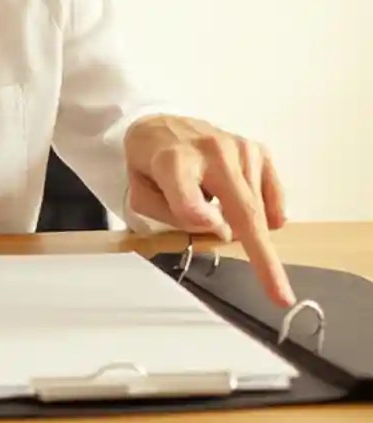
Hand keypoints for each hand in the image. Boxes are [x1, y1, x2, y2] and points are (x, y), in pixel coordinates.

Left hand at [123, 114, 293, 306]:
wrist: (160, 128)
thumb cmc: (149, 166)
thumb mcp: (141, 193)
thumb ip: (171, 214)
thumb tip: (219, 228)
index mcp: (171, 161)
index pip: (189, 199)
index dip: (199, 218)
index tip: (216, 232)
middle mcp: (211, 151)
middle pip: (242, 209)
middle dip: (262, 256)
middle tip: (281, 294)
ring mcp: (238, 148)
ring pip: (255, 207)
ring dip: (241, 224)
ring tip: (213, 207)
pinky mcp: (256, 149)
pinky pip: (273, 192)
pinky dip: (270, 212)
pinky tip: (264, 219)